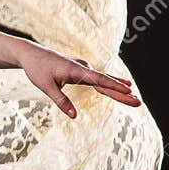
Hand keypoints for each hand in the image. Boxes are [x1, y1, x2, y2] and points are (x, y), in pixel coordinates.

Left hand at [21, 46, 140, 117]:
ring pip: (103, 80)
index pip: (100, 80)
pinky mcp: (80, 69)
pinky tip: (121, 85)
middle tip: (138, 102)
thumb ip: (61, 101)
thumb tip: (74, 116)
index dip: (115, 86)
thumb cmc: (37, 69)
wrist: (30, 53)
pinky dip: (109, 83)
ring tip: (134, 96)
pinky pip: (98, 78)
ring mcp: (82, 67)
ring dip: (118, 88)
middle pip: (106, 82)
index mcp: (76, 70)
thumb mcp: (46, 87)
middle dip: (122, 93)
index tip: (130, 91)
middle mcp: (82, 67)